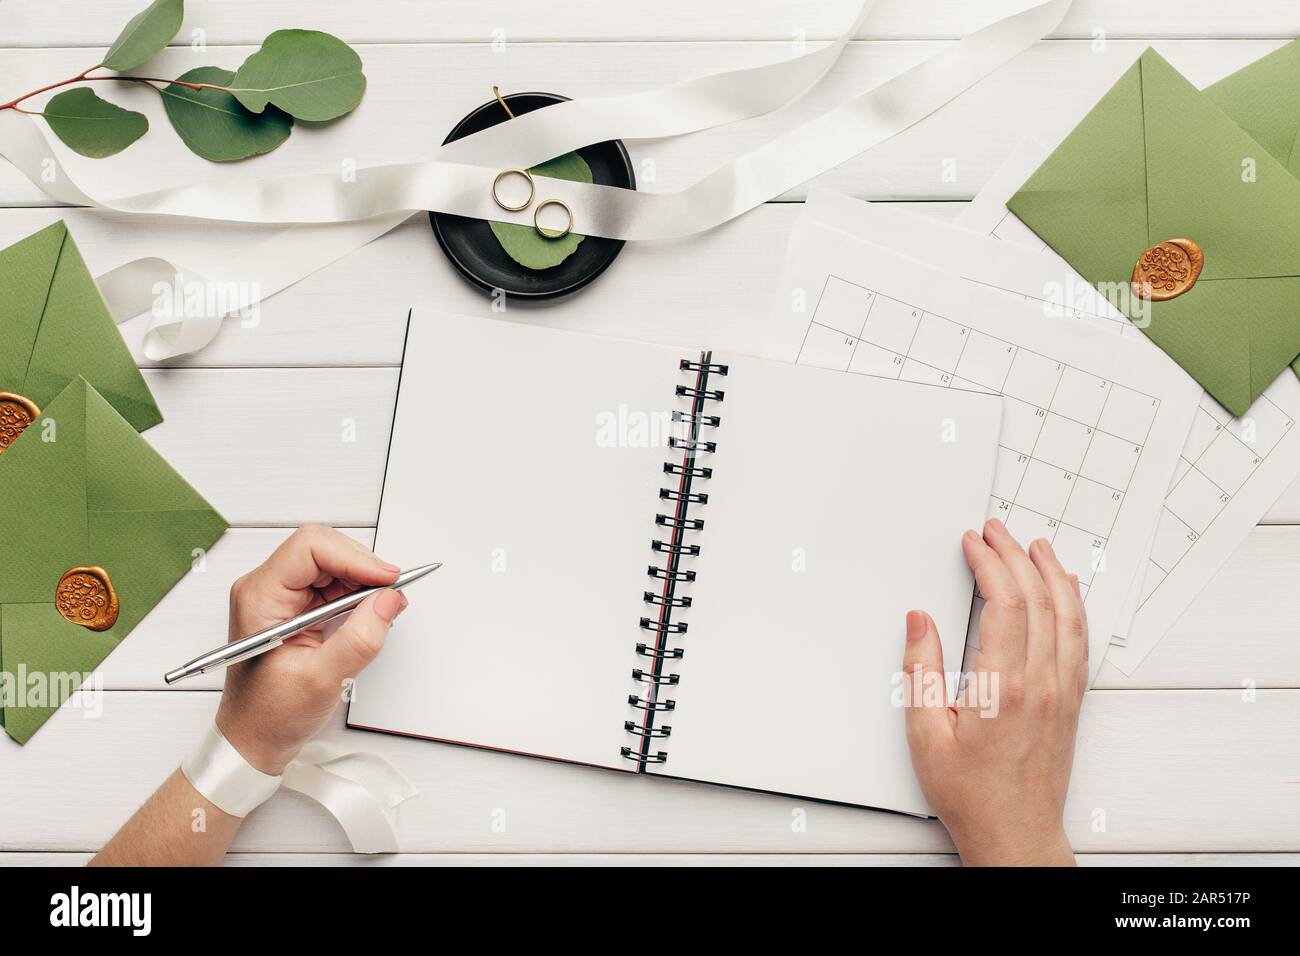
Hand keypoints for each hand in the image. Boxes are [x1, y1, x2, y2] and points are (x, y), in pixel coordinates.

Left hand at [216, 524, 407, 774]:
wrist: (253, 740)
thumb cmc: (269, 715)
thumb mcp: (321, 681)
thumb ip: (359, 639)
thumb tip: (389, 601)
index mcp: (259, 597)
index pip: (310, 548)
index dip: (354, 557)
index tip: (387, 580)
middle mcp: (266, 589)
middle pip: (323, 549)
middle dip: (362, 567)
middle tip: (391, 594)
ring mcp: (281, 596)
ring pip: (332, 563)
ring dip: (362, 581)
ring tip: (382, 608)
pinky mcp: (296, 606)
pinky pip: (333, 583)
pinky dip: (357, 593)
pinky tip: (368, 614)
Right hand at [903, 518, 1086, 865]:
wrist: (1015, 836)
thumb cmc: (971, 795)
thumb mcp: (926, 735)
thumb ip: (921, 672)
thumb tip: (920, 622)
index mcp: (1005, 688)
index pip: (1005, 604)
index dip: (989, 565)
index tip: (973, 544)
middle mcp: (1043, 684)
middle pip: (1038, 600)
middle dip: (1015, 556)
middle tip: (995, 531)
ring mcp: (1063, 692)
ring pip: (1068, 615)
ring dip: (1051, 573)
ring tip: (1035, 546)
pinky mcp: (1071, 702)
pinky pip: (1080, 640)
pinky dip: (1074, 606)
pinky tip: (1066, 592)